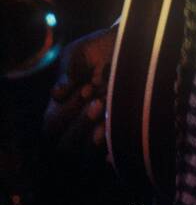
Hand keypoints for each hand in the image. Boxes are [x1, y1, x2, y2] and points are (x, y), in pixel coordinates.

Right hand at [42, 26, 117, 159]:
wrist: (135, 48)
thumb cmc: (100, 52)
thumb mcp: (80, 53)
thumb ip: (68, 69)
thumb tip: (58, 94)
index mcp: (60, 110)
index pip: (52, 125)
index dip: (66, 112)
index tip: (88, 88)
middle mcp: (75, 128)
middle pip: (66, 145)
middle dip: (82, 124)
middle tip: (100, 102)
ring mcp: (97, 137)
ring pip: (87, 154)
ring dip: (97, 136)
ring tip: (111, 115)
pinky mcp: (120, 141)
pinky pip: (114, 156)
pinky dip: (114, 149)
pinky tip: (121, 133)